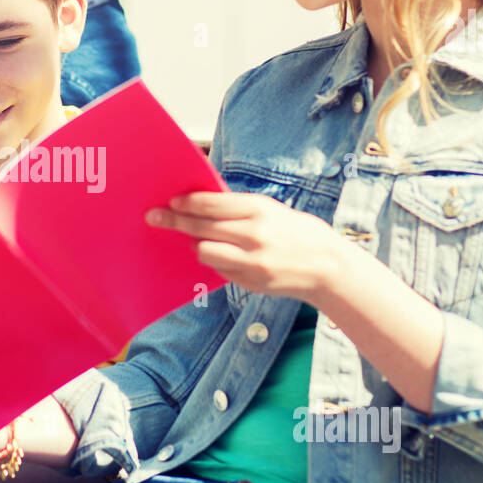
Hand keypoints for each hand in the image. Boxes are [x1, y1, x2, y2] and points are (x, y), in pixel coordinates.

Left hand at [146, 191, 344, 303]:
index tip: (171, 201)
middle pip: (200, 227)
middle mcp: (254, 234)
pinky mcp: (250, 281)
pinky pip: (219, 269)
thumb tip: (201, 204)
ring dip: (195, 245)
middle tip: (154, 217)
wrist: (327, 266)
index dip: (186, 202)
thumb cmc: (297, 233)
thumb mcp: (272, 211)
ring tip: (194, 241)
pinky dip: (215, 261)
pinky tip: (219, 256)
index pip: (210, 203)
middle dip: (174, 221)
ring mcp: (251, 261)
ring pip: (204, 251)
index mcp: (259, 210)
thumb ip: (239, 209)